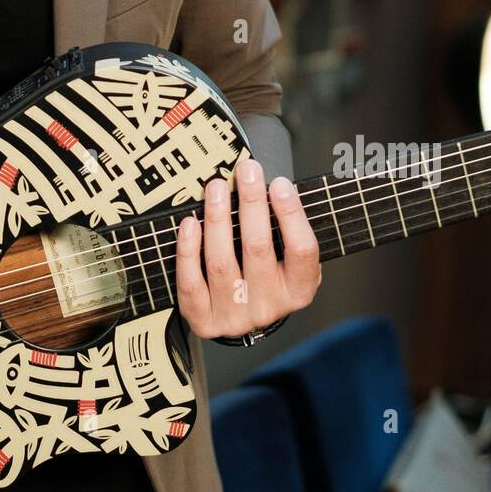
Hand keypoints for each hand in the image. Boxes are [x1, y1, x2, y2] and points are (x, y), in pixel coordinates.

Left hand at [176, 158, 320, 339]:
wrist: (245, 319)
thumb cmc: (267, 276)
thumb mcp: (288, 258)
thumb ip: (284, 228)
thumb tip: (268, 184)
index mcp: (298, 291)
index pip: (302, 251)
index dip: (291, 214)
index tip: (279, 184)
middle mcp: (269, 307)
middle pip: (258, 248)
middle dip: (251, 203)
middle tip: (246, 171)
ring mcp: (235, 316)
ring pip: (221, 262)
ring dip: (217, 218)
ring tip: (215, 188)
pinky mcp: (205, 320)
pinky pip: (191, 283)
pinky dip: (188, 250)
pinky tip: (190, 223)